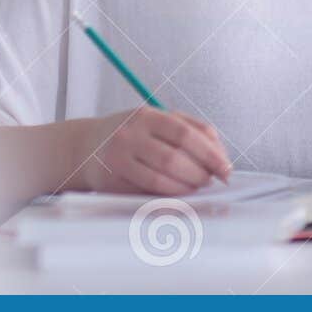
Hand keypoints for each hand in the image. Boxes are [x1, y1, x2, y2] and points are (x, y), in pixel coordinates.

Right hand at [71, 107, 232, 195]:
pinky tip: (178, 195)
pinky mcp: (113, 179)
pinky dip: (169, 195)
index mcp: (147, 115)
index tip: (226, 168)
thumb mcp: (155, 120)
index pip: (185, 133)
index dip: (211, 153)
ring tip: (197, 186)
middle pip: (175, 157)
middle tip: (211, 180)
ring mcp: (120, 157)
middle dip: (200, 173)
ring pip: (162, 177)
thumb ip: (190, 128)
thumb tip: (220, 154)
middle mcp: (130, 133)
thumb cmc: (130, 134)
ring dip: (187, 186)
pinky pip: (148, 191)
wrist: (85, 146)